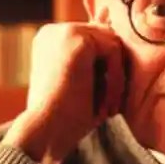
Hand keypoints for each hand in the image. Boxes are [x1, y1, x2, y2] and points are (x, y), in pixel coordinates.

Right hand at [3, 23, 128, 163]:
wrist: (44, 132)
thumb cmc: (64, 118)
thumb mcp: (82, 86)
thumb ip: (97, 63)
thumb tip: (120, 43)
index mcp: (51, 41)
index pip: (95, 41)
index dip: (108, 69)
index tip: (105, 101)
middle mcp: (54, 31)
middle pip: (107, 38)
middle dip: (114, 72)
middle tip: (110, 107)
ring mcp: (64, 32)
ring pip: (113, 44)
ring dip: (116, 78)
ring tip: (109, 108)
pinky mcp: (76, 39)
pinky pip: (114, 50)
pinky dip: (116, 79)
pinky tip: (107, 103)